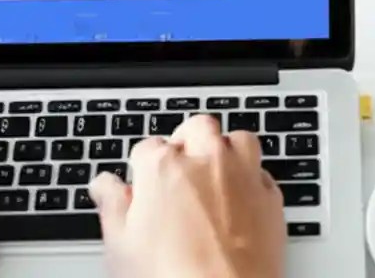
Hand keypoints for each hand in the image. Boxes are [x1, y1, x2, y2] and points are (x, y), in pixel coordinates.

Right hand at [91, 115, 285, 277]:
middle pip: (197, 128)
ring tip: (213, 173)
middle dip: (186, 141)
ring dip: (224, 149)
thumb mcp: (121, 247)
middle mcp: (207, 161)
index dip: (142, 166)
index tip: (143, 183)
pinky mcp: (271, 197)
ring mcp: (243, 176)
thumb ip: (112, 206)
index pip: (147, 147)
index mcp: (164, 168)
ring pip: (236, 139)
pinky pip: (262, 171)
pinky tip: (240, 196)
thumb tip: (104, 185)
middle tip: (179, 167)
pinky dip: (251, 177)